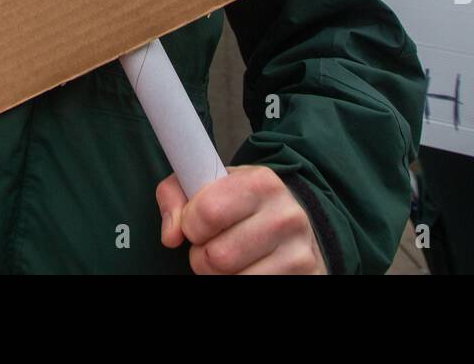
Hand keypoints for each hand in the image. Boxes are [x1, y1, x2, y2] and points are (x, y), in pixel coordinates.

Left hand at [156, 166, 326, 273]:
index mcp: (260, 182)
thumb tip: (170, 235)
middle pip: (217, 255)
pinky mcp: (303, 277)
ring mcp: (297, 251)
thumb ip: (176, 196)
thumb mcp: (210, 186)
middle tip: (211, 244)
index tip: (195, 223)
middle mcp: (285, 215)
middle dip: (202, 255)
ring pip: (230, 279)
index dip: (190, 223)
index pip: (207, 212)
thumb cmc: (242, 205)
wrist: (291, 225)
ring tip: (229, 257)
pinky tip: (247, 269)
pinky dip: (236, 283)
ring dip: (218, 274)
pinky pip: (247, 291)